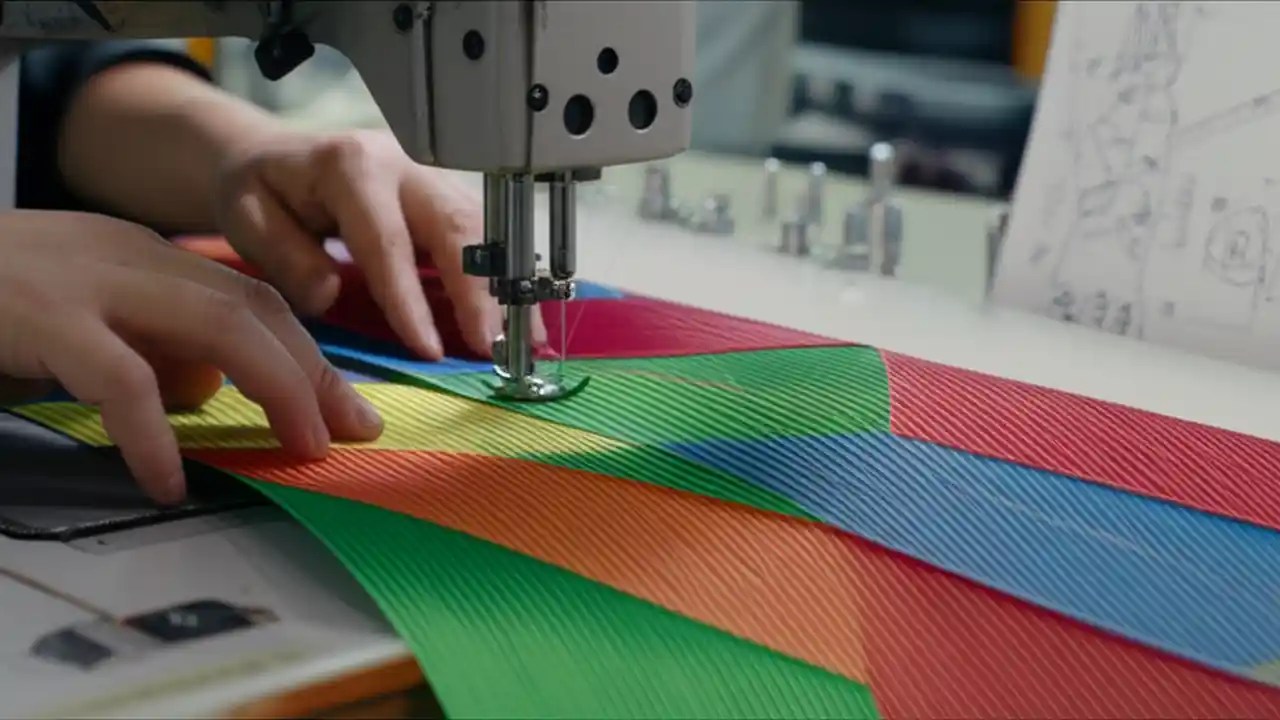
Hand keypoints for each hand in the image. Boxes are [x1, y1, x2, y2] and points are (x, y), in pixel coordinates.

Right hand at [0, 210, 382, 503]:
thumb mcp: (81, 322)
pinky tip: (169, 478)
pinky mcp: (40, 316)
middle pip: (253, 309)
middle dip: (313, 373)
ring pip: (216, 327)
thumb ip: (146, 347)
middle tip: (346, 434)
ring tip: (300, 447)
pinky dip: (156, 432)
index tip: (347, 410)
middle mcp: (128, 256)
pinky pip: (122, 378)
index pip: (252, 300)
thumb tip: (204, 392)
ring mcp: (86, 281)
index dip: (309, 355)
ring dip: (275, 388)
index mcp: (143, 257)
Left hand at [214, 129, 541, 359]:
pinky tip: (524, 320)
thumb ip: (283, 255)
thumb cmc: (262, 190)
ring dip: (507, 288)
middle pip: (457, 227)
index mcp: (353, 167)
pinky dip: (509, 281)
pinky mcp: (450, 197)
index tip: (428, 348)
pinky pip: (488, 237)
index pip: (390, 241)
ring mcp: (435, 178)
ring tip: (523, 340)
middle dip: (481, 291)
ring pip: (484, 230)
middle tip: (493, 346)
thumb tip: (329, 295)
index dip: (413, 299)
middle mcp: (405, 165)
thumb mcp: (246, 215)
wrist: (275, 157)